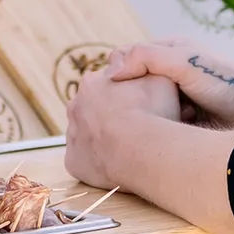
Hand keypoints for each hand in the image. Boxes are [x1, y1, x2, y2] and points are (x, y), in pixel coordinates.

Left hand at [64, 58, 182, 187]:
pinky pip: (86, 161)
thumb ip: (150, 68)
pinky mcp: (73, 162)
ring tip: (131, 149)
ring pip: (90, 135)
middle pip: (96, 109)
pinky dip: (100, 163)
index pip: (110, 85)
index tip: (145, 107)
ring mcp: (72, 135)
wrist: (138, 148)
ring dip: (106, 139)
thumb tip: (148, 72)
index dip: (129, 96)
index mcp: (92, 81)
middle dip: (114, 116)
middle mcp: (75, 106)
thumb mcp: (161, 77)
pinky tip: (119, 165)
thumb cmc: (151, 111)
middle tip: (139, 128)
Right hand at [100, 38, 233, 127]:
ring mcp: (172, 96)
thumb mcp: (184, 64)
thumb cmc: (225, 84)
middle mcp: (167, 71)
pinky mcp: (179, 119)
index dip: (115, 75)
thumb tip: (111, 73)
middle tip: (125, 115)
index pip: (125, 58)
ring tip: (144, 127)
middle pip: (130, 83)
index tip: (114, 94)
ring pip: (140, 106)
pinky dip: (151, 131)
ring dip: (139, 116)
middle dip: (124, 99)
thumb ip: (147, 59)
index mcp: (167, 50)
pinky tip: (153, 140)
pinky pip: (154, 123)